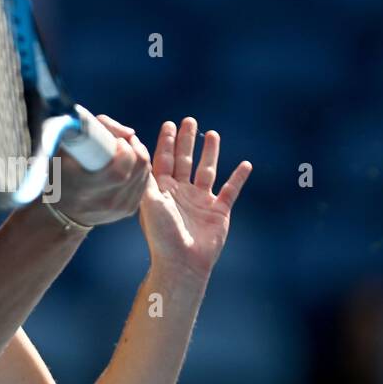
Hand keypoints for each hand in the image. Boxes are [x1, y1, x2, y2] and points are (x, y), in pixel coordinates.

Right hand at [44, 114, 150, 227]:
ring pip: (145, 176)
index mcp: (83, 188)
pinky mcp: (127, 210)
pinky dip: (141, 170)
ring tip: (124, 150)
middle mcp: (102, 203)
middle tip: (124, 141)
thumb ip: (98, 128)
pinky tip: (128, 164)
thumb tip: (130, 134)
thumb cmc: (62, 168)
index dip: (125, 151)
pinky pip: (145, 184)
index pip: (119, 173)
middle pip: (137, 171)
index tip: (117, 141)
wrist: (62, 204)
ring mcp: (117, 210)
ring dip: (140, 157)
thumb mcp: (67, 144)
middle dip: (136, 149)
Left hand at [139, 117, 250, 280]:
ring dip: (210, 152)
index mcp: (163, 190)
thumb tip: (137, 148)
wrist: (182, 262)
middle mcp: (181, 193)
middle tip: (190, 120)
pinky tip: (246, 164)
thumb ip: (146, 175)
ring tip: (213, 134)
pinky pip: (231, 190)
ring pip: (207, 170)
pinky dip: (239, 178)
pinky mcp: (219, 211)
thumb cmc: (161, 234)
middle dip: (187, 141)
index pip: (165, 160)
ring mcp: (200, 201)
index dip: (167, 142)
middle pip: (185, 161)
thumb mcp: (149, 201)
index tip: (170, 124)